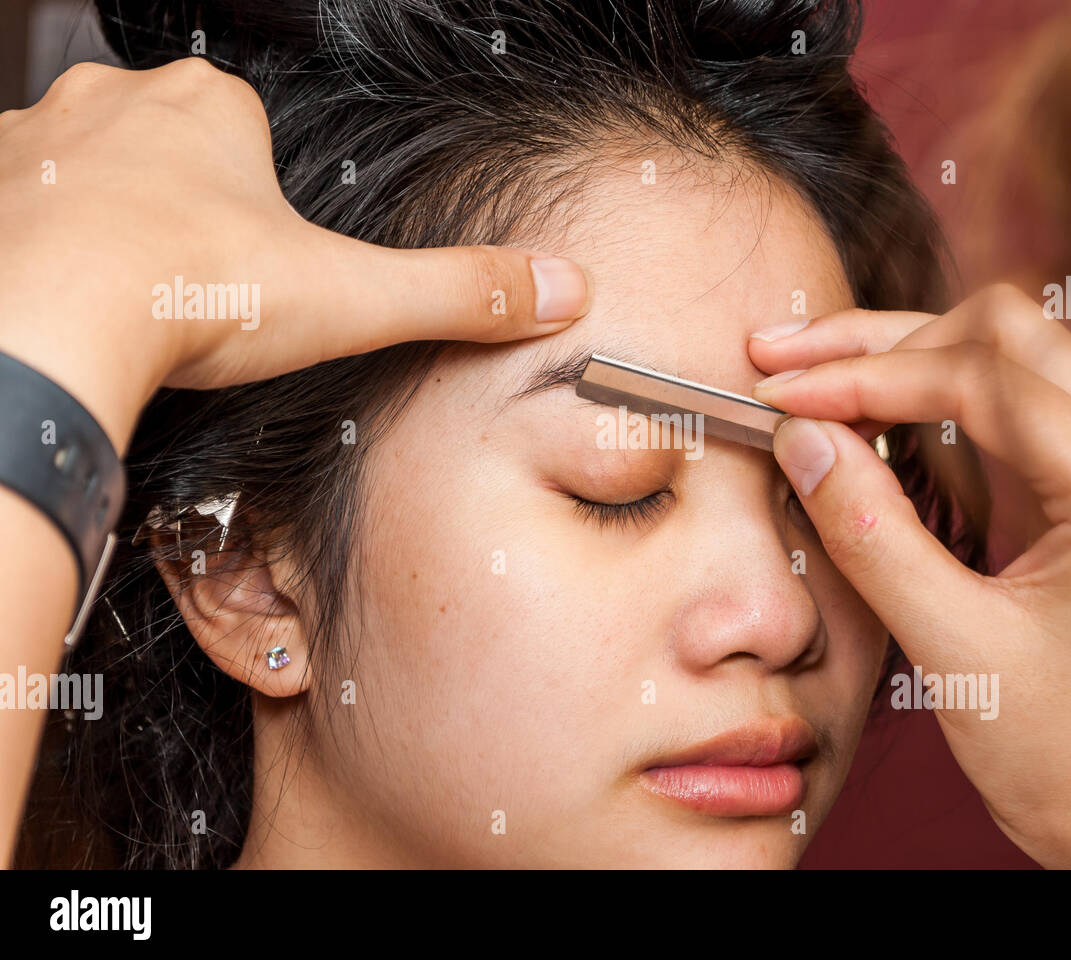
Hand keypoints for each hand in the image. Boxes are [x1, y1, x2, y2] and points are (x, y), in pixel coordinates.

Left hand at [0, 58, 589, 450]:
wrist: (46, 328)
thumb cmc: (184, 294)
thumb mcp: (353, 298)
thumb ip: (457, 292)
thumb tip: (554, 288)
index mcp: (211, 110)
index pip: (248, 128)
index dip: (263, 194)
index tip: (264, 250)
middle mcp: (116, 104)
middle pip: (166, 141)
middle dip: (186, 202)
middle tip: (204, 279)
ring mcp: (41, 141)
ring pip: (86, 167)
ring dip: (111, 218)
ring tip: (136, 295)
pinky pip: (21, 202)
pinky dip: (43, 243)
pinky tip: (72, 299)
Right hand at [749, 284, 1070, 867]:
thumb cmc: (1048, 733)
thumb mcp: (953, 649)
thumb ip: (877, 543)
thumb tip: (802, 440)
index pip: (984, 380)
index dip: (878, 377)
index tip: (790, 403)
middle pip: (990, 329)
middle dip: (879, 334)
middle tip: (781, 360)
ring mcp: (1042, 466)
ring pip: (972, 348)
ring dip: (880, 343)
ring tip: (786, 358)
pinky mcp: (1007, 484)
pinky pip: (949, 400)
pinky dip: (883, 385)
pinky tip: (826, 402)